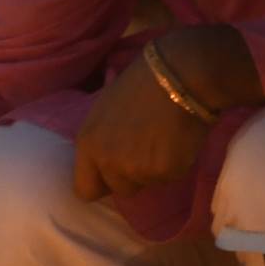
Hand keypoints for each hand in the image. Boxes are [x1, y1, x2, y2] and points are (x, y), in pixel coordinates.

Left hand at [72, 37, 215, 203]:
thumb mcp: (103, 112)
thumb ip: (99, 143)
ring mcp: (138, 170)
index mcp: (89, 145)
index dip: (101, 184)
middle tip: (146, 149)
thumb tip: (104, 165)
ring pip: (148, 184)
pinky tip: (177, 140)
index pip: (85, 190)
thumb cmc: (140, 85)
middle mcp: (109, 162)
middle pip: (121, 190)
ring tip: (163, 139)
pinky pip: (169, 178)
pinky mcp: (167, 171)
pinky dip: (175, 164)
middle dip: (133, 176)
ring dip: (155, 169)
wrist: (179, 75)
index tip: (114, 174)